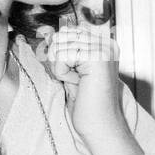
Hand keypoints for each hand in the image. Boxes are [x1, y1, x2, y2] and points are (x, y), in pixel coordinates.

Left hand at [38, 25, 123, 140]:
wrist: (99, 124)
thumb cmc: (86, 101)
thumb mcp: (72, 68)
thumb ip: (64, 48)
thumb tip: (49, 33)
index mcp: (102, 44)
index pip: (66, 31)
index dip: (60, 52)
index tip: (74, 71)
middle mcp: (106, 43)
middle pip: (61, 35)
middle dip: (59, 59)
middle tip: (76, 78)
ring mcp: (103, 48)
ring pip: (59, 45)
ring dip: (61, 68)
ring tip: (78, 82)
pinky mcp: (97, 57)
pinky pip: (62, 56)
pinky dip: (63, 73)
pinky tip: (79, 84)